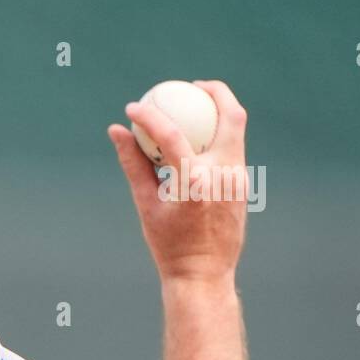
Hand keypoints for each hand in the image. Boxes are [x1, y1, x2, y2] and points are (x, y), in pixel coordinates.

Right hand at [107, 80, 249, 283]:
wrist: (204, 273)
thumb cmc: (168, 244)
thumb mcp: (146, 204)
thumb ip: (133, 164)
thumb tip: (116, 131)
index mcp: (194, 183)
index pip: (172, 135)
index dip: (151, 115)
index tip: (134, 106)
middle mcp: (223, 175)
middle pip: (231, 115)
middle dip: (215, 91)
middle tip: (192, 86)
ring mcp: (239, 179)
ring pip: (237, 129)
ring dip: (219, 111)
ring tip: (196, 105)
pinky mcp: (244, 184)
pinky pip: (233, 148)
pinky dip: (217, 135)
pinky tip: (200, 137)